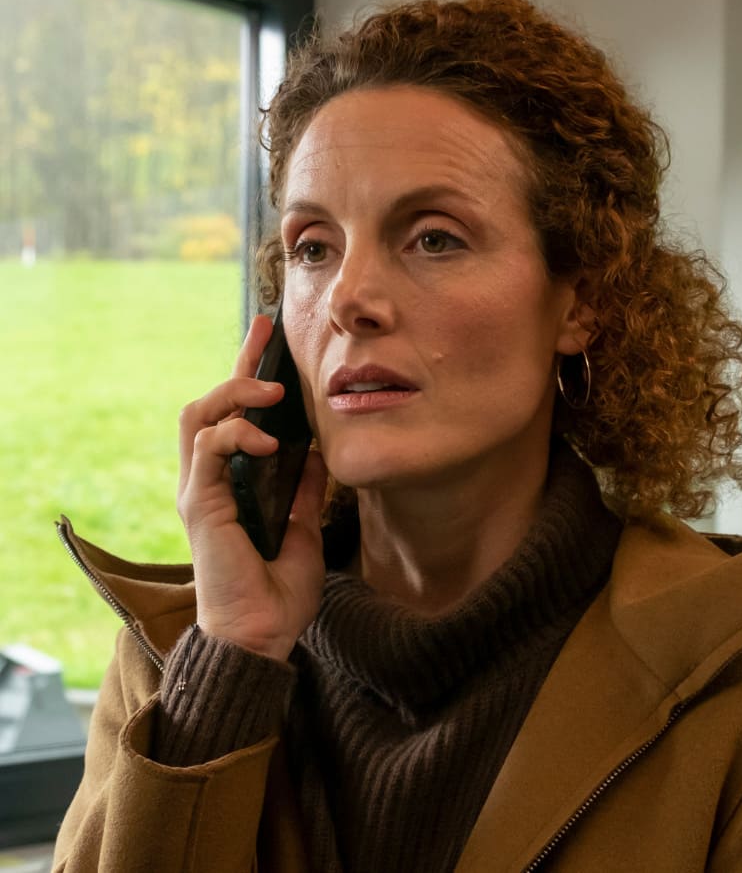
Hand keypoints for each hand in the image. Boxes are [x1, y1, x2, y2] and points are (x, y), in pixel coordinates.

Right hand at [177, 314, 327, 661]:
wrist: (262, 633)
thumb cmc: (278, 589)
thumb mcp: (303, 526)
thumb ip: (303, 489)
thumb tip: (317, 453)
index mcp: (233, 482)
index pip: (236, 416)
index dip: (249, 374)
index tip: (270, 338)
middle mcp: (209, 480)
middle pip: (210, 404)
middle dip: (240, 364)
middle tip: (266, 332)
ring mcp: (200, 489)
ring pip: (199, 415)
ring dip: (236, 393)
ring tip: (273, 391)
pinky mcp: (200, 503)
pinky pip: (208, 448)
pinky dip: (237, 434)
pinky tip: (268, 440)